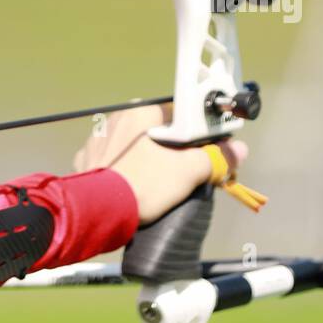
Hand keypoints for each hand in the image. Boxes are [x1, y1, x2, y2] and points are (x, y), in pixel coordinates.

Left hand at [73, 105, 248, 224]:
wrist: (98, 211)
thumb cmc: (144, 184)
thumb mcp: (188, 171)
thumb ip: (216, 158)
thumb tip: (238, 151)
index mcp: (140, 111)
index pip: (179, 114)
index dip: (196, 133)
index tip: (202, 151)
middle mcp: (115, 119)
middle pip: (155, 131)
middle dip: (170, 149)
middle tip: (180, 171)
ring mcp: (96, 140)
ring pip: (131, 146)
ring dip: (144, 159)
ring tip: (154, 183)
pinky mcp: (84, 161)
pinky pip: (111, 162)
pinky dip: (121, 171)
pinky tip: (130, 186)